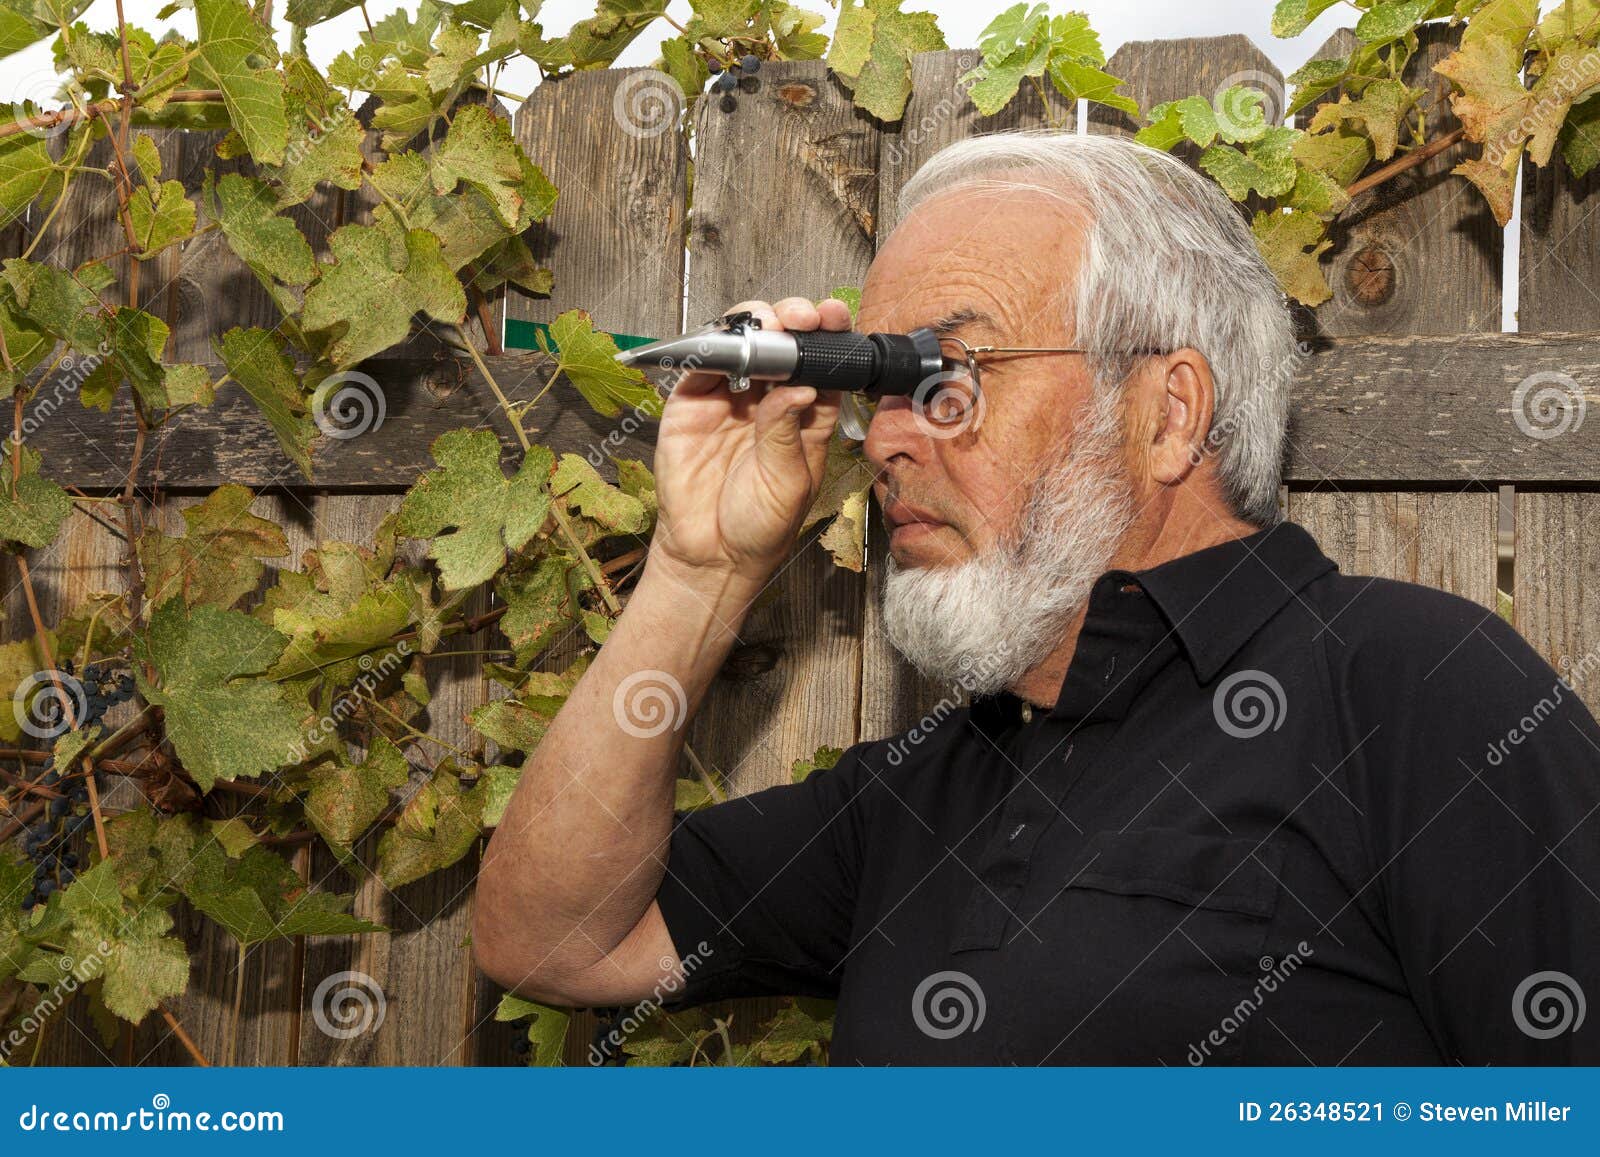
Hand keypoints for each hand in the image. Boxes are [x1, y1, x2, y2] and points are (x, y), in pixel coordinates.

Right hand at [649, 297, 849, 582]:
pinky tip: (726, 349)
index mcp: (806, 413)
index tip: (833, 318)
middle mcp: (769, 398)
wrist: (712, 555)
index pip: (821, 361)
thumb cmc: (761, 523)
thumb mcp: (789, 481)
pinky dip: (711, 347)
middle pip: (782, 341)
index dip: (829, 334)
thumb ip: (788, 432)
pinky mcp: (691, 402)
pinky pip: (700, 363)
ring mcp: (729, 396)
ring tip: (765, 328)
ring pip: (742, 342)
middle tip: (798, 319)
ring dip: (754, 324)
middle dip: (792, 319)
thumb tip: (799, 387)